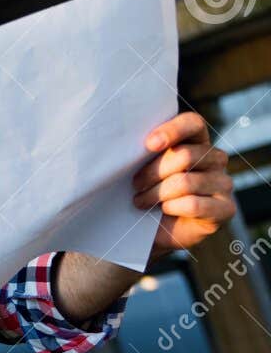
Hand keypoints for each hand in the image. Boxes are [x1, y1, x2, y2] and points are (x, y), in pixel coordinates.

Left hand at [133, 111, 236, 255]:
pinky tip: (164, 210)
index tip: (148, 145)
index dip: (172, 130)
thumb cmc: (147, 191)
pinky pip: (193, 204)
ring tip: (141, 201)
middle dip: (152, 173)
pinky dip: (171, 208)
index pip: (193, 123)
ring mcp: (224, 183)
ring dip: (156, 194)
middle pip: (185, 155)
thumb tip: (126, 143)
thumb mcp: (143, 167)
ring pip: (185, 182)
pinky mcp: (226, 208)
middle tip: (135, 185)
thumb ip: (144, 151)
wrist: (154, 229)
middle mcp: (215, 159)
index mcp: (196, 141)